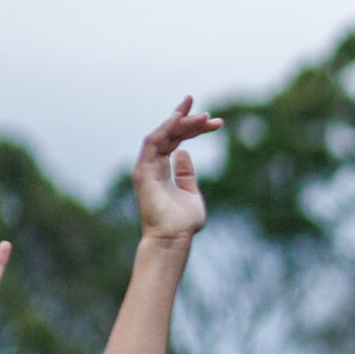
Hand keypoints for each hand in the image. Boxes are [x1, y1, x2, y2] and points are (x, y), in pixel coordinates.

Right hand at [131, 98, 220, 243]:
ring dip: (181, 123)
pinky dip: (166, 129)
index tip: (211, 119)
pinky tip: (180, 119)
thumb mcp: (190, 193)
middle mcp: (152, 165)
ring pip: (163, 135)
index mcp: (162, 170)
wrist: (172, 238)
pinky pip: (153, 143)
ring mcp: (146, 167)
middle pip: (170, 135)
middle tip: (210, 115)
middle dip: (189, 121)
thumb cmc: (183, 223)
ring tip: (204, 117)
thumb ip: (186, 174)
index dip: (191, 128)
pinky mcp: (143, 171)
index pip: (175, 140)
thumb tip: (184, 152)